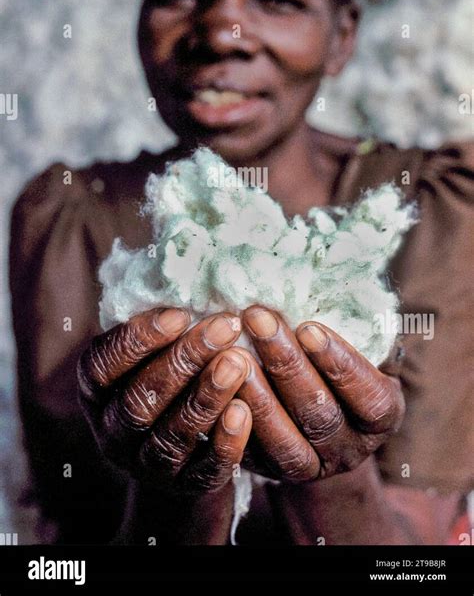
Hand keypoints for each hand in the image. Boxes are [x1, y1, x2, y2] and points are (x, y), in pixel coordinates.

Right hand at [77, 308, 251, 493]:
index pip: (103, 365)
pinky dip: (224, 443)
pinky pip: (203, 471)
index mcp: (96, 391)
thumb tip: (185, 267)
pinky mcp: (184, 487)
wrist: (179, 453)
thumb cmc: (166, 378)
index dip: (139, 339)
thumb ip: (158, 324)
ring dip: (206, 396)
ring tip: (239, 361)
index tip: (181, 313)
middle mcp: (113, 432)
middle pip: (140, 400)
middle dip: (183, 360)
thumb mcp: (149, 352)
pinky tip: (245, 412)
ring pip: (171, 435)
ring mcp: (146, 465)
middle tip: (223, 327)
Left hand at [235, 306, 404, 480]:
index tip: (308, 328)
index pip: (370, 397)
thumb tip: (358, 290)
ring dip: (257, 395)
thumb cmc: (339, 355)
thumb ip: (364, 324)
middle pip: (320, 413)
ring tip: (233, 353)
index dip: (341, 364)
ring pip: (285, 440)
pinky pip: (251, 454)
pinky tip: (217, 386)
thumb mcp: (363, 341)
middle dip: (287, 365)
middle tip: (258, 319)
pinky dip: (233, 421)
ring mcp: (311, 466)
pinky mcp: (270, 472)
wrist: (315, 404)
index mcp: (382, 415)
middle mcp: (351, 449)